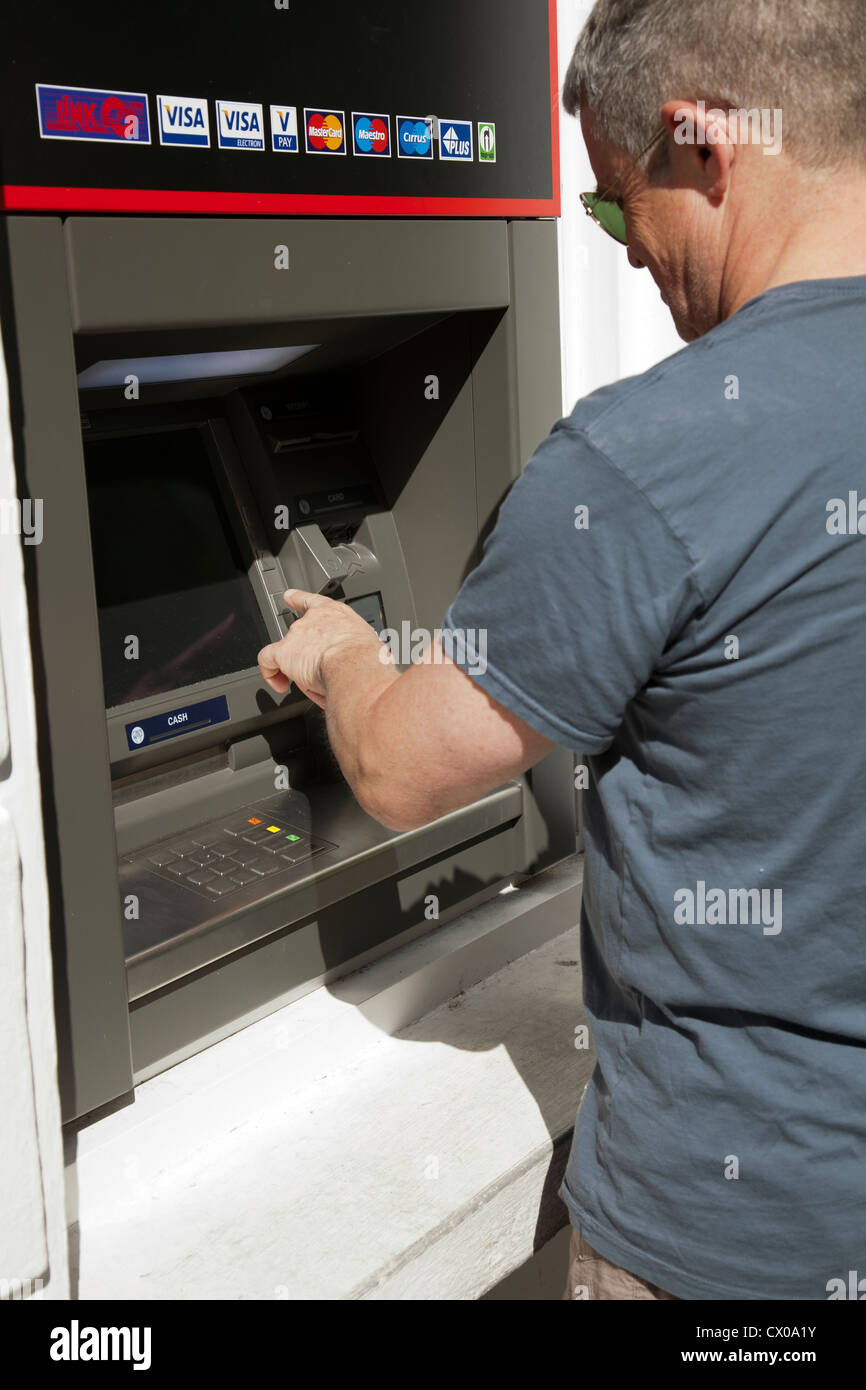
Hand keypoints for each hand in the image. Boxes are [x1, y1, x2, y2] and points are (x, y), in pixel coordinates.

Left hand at [257, 589, 389, 708]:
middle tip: (324, 672)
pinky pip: (267, 660)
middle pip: (301, 635)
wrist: (354, 666)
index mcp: (336, 614)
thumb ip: (359, 649)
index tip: (289, 596)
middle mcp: (313, 620)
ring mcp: (296, 635)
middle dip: (310, 655)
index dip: (299, 599)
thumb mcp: (371, 645)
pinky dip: (270, 673)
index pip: (313, 602)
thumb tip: (365, 664)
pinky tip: (278, 683)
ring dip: (300, 669)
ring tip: (317, 684)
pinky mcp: (283, 653)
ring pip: (289, 652)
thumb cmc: (367, 658)